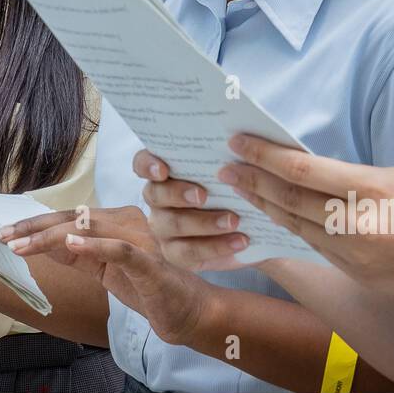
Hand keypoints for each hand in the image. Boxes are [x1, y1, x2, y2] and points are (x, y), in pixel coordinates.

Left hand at [0, 205, 213, 346]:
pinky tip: (70, 243)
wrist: (187, 311)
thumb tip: (40, 243)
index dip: (35, 223)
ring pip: (89, 228)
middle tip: (3, 235)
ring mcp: (139, 240)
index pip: (69, 216)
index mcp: (115, 222)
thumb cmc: (146, 288)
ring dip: (51, 236)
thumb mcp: (104, 269)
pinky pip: (119, 249)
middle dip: (34, 227)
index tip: (6, 233)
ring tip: (22, 245)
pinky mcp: (149, 263)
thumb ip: (78, 254)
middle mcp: (126, 222)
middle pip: (73, 218)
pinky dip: (93, 245)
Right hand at [132, 149, 252, 271]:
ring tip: (234, 220)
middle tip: (203, 195)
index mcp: (164, 172)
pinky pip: (188, 252)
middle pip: (155, 194)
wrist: (250, 228)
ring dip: (204, 222)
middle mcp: (158, 198)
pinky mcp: (175, 253)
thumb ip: (220, 159)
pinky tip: (240, 240)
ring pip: (172, 224)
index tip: (163, 170)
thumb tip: (232, 140)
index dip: (148, 165)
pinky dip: (216, 246)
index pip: (142, 163)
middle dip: (178, 194)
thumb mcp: (229, 171)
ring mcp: (163, 226)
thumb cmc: (235, 189)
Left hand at [222, 133, 393, 308]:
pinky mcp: (357, 275)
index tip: (238, 143)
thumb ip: (354, 177)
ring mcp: (356, 257)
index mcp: (374, 192)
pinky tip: (274, 215)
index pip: (303, 171)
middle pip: (290, 202)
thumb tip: (308, 170)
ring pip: (296, 227)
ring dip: (264, 207)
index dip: (263, 156)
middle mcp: (359, 227)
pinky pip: (315, 246)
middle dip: (252, 182)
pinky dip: (290, 228)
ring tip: (241, 188)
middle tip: (225, 167)